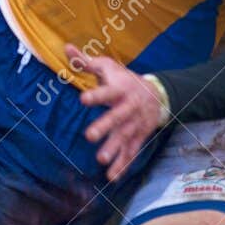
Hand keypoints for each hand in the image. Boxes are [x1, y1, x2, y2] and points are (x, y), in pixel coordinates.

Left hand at [69, 45, 165, 181]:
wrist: (158, 94)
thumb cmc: (125, 79)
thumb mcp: (108, 67)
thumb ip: (86, 62)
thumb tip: (66, 47)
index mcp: (120, 89)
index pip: (107, 92)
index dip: (96, 95)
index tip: (83, 99)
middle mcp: (129, 108)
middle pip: (117, 118)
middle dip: (105, 127)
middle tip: (89, 136)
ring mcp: (135, 124)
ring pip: (125, 137)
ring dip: (114, 150)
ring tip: (101, 160)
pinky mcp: (139, 137)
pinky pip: (131, 152)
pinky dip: (123, 165)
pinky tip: (112, 176)